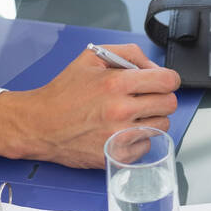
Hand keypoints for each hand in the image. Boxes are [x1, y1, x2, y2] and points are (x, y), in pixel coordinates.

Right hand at [0, 44, 179, 167]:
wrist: (40, 124)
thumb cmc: (64, 93)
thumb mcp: (90, 58)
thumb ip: (127, 54)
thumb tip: (153, 67)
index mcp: (116, 83)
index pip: (167, 81)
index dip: (168, 79)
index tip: (162, 82)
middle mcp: (121, 110)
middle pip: (170, 104)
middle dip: (161, 98)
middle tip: (145, 98)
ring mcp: (120, 135)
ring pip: (163, 125)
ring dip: (152, 119)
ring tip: (132, 115)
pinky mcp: (118, 155)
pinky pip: (147, 145)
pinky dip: (139, 138)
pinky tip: (122, 131)